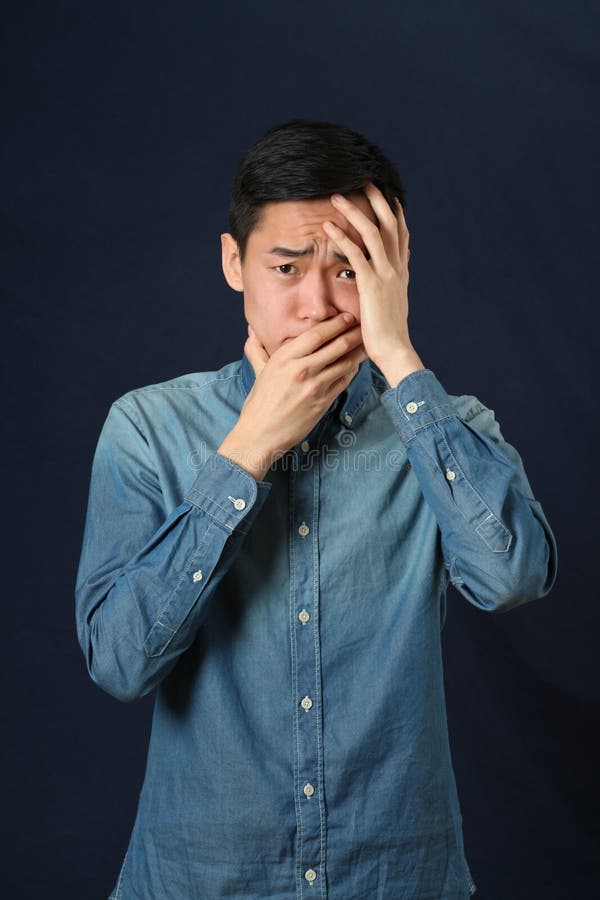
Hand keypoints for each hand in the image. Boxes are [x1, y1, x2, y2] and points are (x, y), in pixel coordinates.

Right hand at [217, 313, 366, 477]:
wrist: (261, 435)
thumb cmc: (258, 404)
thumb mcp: (258, 372)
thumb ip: (257, 349)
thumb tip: (252, 331)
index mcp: (284, 358)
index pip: (317, 334)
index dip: (336, 323)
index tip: (347, 316)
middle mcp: (301, 370)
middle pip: (336, 346)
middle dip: (354, 333)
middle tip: (364, 325)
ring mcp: (314, 387)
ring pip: (345, 363)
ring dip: (359, 351)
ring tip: (368, 342)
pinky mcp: (323, 403)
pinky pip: (343, 381)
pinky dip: (352, 370)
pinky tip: (356, 364)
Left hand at [323, 182, 423, 385]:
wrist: (395, 351)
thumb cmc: (388, 335)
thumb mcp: (392, 305)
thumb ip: (391, 286)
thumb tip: (394, 274)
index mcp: (400, 272)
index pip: (401, 234)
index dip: (395, 212)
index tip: (388, 194)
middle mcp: (396, 268)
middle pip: (390, 223)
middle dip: (377, 200)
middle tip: (363, 181)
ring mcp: (385, 274)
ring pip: (373, 232)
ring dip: (354, 211)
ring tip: (337, 197)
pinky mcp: (371, 284)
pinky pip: (355, 254)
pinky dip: (341, 237)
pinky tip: (327, 226)